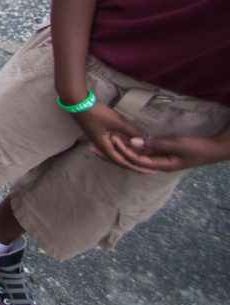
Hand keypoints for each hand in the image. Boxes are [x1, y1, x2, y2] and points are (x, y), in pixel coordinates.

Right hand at [71, 102, 152, 172]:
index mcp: (105, 146)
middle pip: (120, 158)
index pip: (122, 161)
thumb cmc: (96, 114)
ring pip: (117, 151)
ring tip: (141, 158)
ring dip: (129, 155)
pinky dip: (123, 146)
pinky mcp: (100, 132)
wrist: (78, 102)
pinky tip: (128, 144)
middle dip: (135, 164)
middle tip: (149, 168)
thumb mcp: (116, 122)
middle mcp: (102, 145)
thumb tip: (147, 139)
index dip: (137, 167)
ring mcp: (100, 139)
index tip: (149, 172)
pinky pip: (114, 144)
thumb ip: (132, 131)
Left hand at [111, 132, 229, 172]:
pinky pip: (143, 150)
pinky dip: (131, 145)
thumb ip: (156, 144)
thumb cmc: (197, 149)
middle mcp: (156, 163)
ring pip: (135, 154)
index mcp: (160, 165)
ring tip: (102, 142)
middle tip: (92, 147)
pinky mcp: (161, 153)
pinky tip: (121, 139)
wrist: (212, 150)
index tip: (110, 141)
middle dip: (112, 154)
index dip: (122, 151)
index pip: (135, 160)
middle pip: (130, 159)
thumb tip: (135, 141)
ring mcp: (159, 159)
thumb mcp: (177, 146)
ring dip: (120, 148)